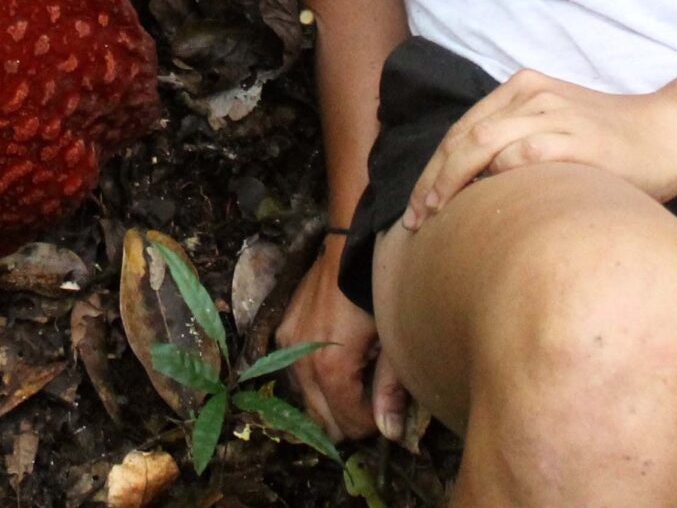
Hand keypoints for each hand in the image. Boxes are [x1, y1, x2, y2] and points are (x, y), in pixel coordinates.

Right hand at [278, 245, 408, 442]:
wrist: (351, 242)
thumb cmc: (379, 288)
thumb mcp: (393, 339)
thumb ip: (390, 390)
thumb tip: (390, 434)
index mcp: (330, 367)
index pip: (347, 424)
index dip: (372, 424)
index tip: (387, 408)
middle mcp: (300, 361)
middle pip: (321, 421)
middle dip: (348, 419)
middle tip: (373, 400)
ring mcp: (287, 344)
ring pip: (305, 400)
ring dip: (329, 400)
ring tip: (357, 378)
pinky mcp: (283, 330)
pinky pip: (296, 373)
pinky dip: (314, 378)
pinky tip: (337, 361)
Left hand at [401, 68, 676, 228]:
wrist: (671, 134)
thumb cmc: (616, 144)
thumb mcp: (560, 126)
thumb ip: (521, 141)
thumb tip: (477, 184)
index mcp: (524, 88)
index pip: (463, 128)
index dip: (434, 166)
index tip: (419, 201)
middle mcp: (531, 95)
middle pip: (462, 137)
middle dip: (432, 179)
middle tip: (416, 219)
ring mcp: (550, 115)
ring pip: (480, 145)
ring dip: (449, 184)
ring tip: (435, 218)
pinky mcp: (571, 141)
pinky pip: (517, 158)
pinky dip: (492, 182)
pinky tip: (479, 209)